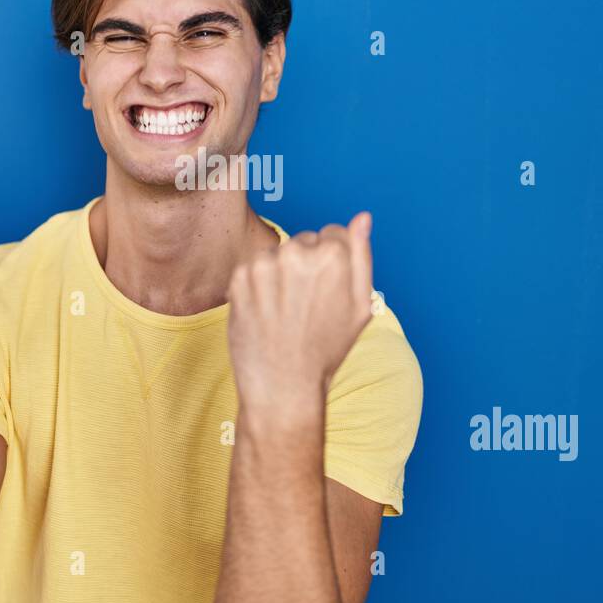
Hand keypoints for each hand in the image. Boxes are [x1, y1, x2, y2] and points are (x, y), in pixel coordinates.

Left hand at [226, 212, 373, 422]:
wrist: (283, 385)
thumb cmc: (326, 349)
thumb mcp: (360, 305)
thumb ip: (362, 254)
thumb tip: (363, 217)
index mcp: (333, 255)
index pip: (334, 233)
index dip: (333, 263)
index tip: (326, 290)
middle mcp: (297, 252)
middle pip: (304, 240)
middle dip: (306, 264)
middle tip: (305, 305)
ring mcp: (265, 263)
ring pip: (278, 253)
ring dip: (280, 272)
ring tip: (285, 311)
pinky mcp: (239, 276)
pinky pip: (253, 267)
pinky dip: (258, 284)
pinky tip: (267, 312)